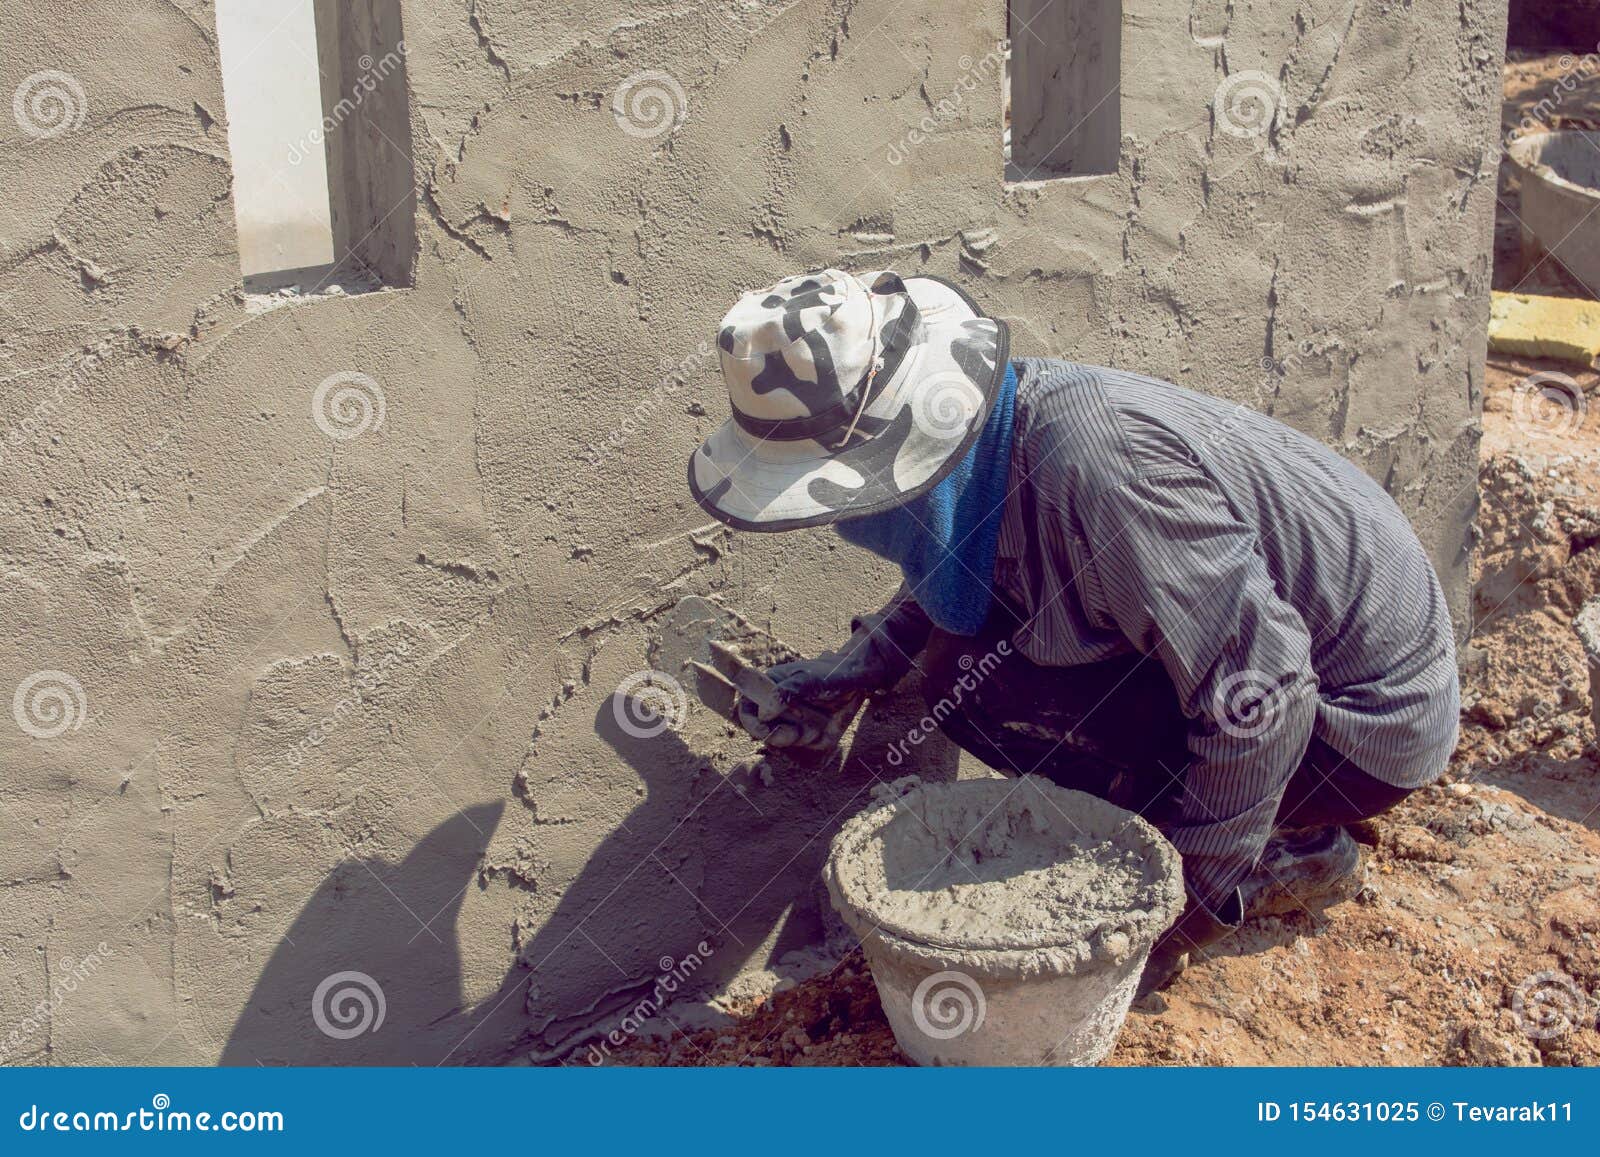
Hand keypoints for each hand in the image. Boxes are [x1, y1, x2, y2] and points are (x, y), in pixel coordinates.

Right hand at [736, 689, 862, 752]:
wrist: (856, 682)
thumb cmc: (830, 673)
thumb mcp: (809, 679)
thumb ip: (786, 692)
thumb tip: (764, 713)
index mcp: (769, 687)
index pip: (746, 708)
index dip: (751, 722)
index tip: (765, 729)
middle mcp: (775, 707)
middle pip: (761, 731)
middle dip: (777, 736)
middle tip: (795, 733)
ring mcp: (789, 721)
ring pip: (781, 741)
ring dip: (798, 737)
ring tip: (814, 726)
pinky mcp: (804, 734)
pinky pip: (800, 746)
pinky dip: (810, 742)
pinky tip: (821, 730)